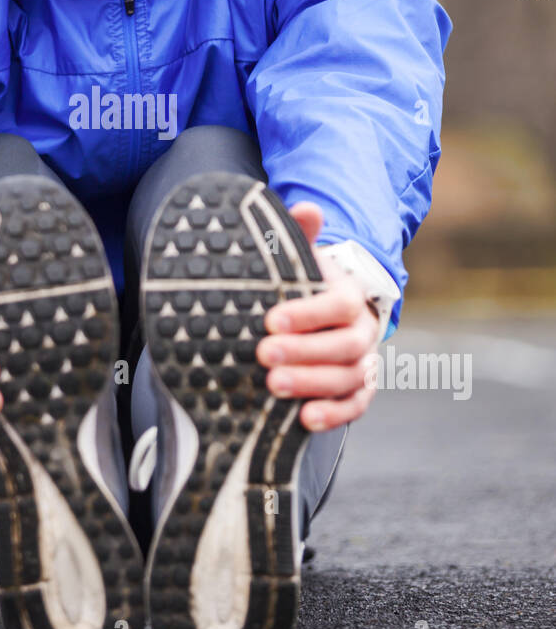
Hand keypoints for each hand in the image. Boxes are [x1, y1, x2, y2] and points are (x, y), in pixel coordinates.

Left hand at [256, 203, 379, 432]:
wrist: (324, 314)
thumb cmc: (304, 285)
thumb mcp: (300, 258)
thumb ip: (301, 234)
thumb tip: (306, 208)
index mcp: (349, 296)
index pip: (339, 305)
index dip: (309, 314)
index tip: (271, 320)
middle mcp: (363, 331)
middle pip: (346, 345)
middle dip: (305, 352)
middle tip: (265, 355)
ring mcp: (363, 363)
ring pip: (349, 378)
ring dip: (313, 384)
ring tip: (273, 386)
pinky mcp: (358, 391)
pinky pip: (355, 406)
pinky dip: (334, 414)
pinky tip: (305, 420)